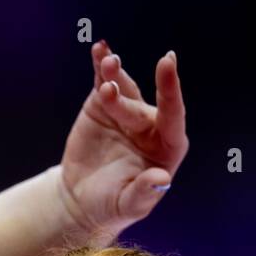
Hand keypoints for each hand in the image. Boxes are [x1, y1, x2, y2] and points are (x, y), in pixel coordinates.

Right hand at [56, 42, 188, 239]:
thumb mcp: (129, 205)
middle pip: (139, 105)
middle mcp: (150, 125)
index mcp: (166, 146)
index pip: (173, 114)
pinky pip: (104, 82)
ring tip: (107, 61)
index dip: (170, 89)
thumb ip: (145, 192)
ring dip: (115, 73)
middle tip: (106, 94)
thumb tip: (161, 179)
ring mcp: (126, 113)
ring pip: (124, 87)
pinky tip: (99, 50)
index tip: (166, 63)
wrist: (82, 200)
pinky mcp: (103, 106)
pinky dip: (101, 65)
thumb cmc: (112, 205)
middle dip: (122, 99)